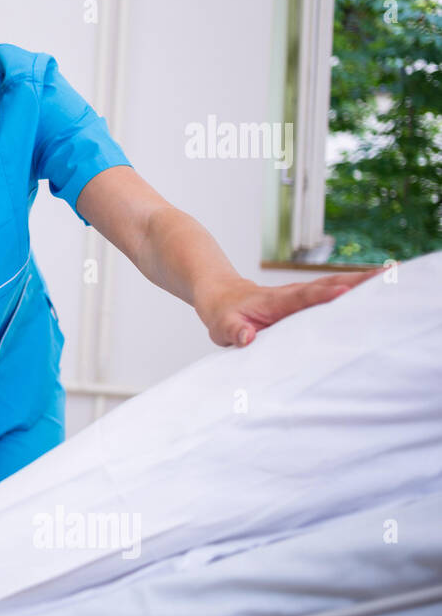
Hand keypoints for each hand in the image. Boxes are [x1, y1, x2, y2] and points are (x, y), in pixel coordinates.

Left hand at [195, 266, 387, 347]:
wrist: (222, 295)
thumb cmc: (222, 314)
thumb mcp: (221, 327)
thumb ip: (233, 332)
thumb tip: (247, 338)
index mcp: (274, 302)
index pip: (301, 298)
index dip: (321, 295)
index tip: (342, 292)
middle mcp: (293, 293)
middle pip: (329, 285)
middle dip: (356, 282)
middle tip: (388, 277)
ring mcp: (303, 294)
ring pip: (336, 284)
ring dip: (364, 281)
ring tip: (395, 277)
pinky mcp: (309, 298)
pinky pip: (336, 291)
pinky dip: (358, 287)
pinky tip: (382, 286)